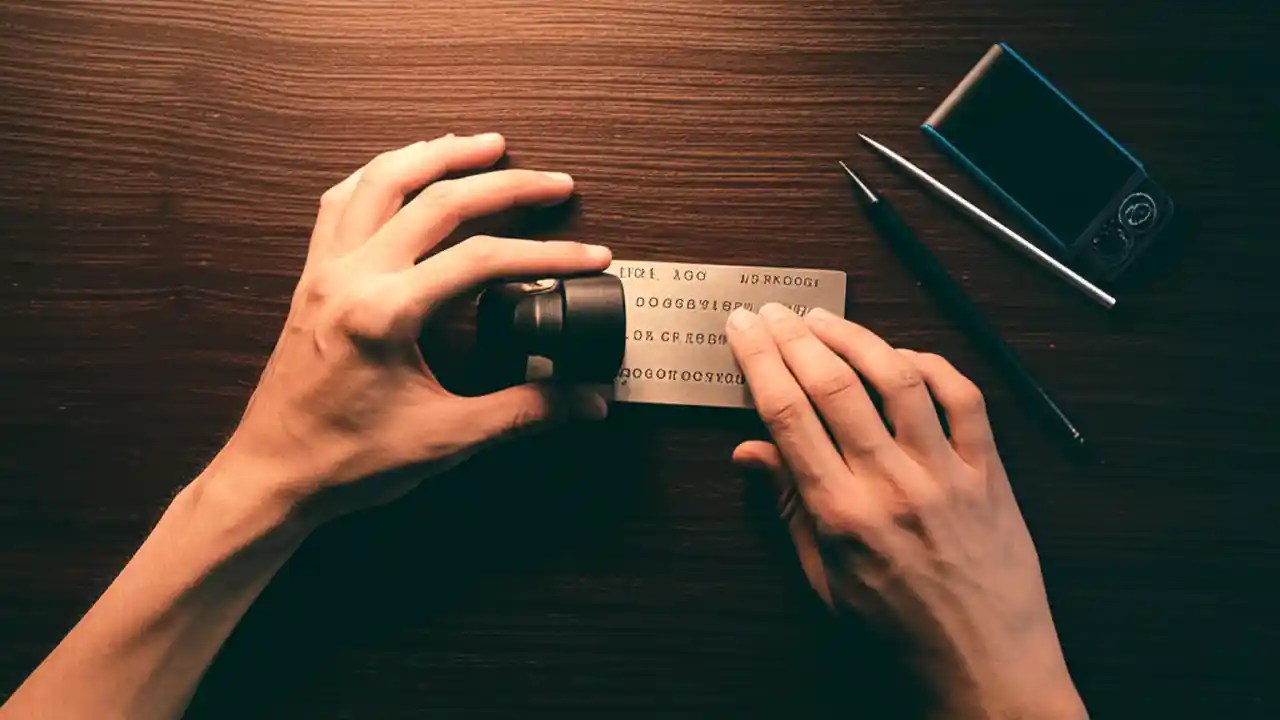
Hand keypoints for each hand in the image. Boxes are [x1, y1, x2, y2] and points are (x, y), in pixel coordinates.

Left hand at [208, 133, 610, 523]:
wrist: (272, 475)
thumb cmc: (344, 461)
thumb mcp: (446, 439)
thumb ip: (523, 413)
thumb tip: (586, 401)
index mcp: (382, 313)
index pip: (480, 260)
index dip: (546, 256)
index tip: (590, 256)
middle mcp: (350, 277)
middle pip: (437, 200)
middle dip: (505, 184)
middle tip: (554, 182)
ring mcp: (325, 271)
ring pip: (381, 180)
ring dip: (438, 155)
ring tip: (486, 146)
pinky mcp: (313, 277)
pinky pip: (341, 201)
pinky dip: (380, 173)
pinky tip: (406, 168)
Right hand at [727, 304, 1085, 719]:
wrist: (988, 672)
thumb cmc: (899, 636)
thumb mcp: (824, 584)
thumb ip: (786, 510)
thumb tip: (748, 453)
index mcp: (840, 513)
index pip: (787, 413)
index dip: (758, 359)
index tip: (742, 327)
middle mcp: (891, 484)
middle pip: (834, 384)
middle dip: (794, 336)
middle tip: (773, 310)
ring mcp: (945, 473)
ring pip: (897, 378)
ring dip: (855, 337)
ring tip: (824, 319)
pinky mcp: (989, 473)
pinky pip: (964, 399)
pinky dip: (932, 364)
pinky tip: (903, 354)